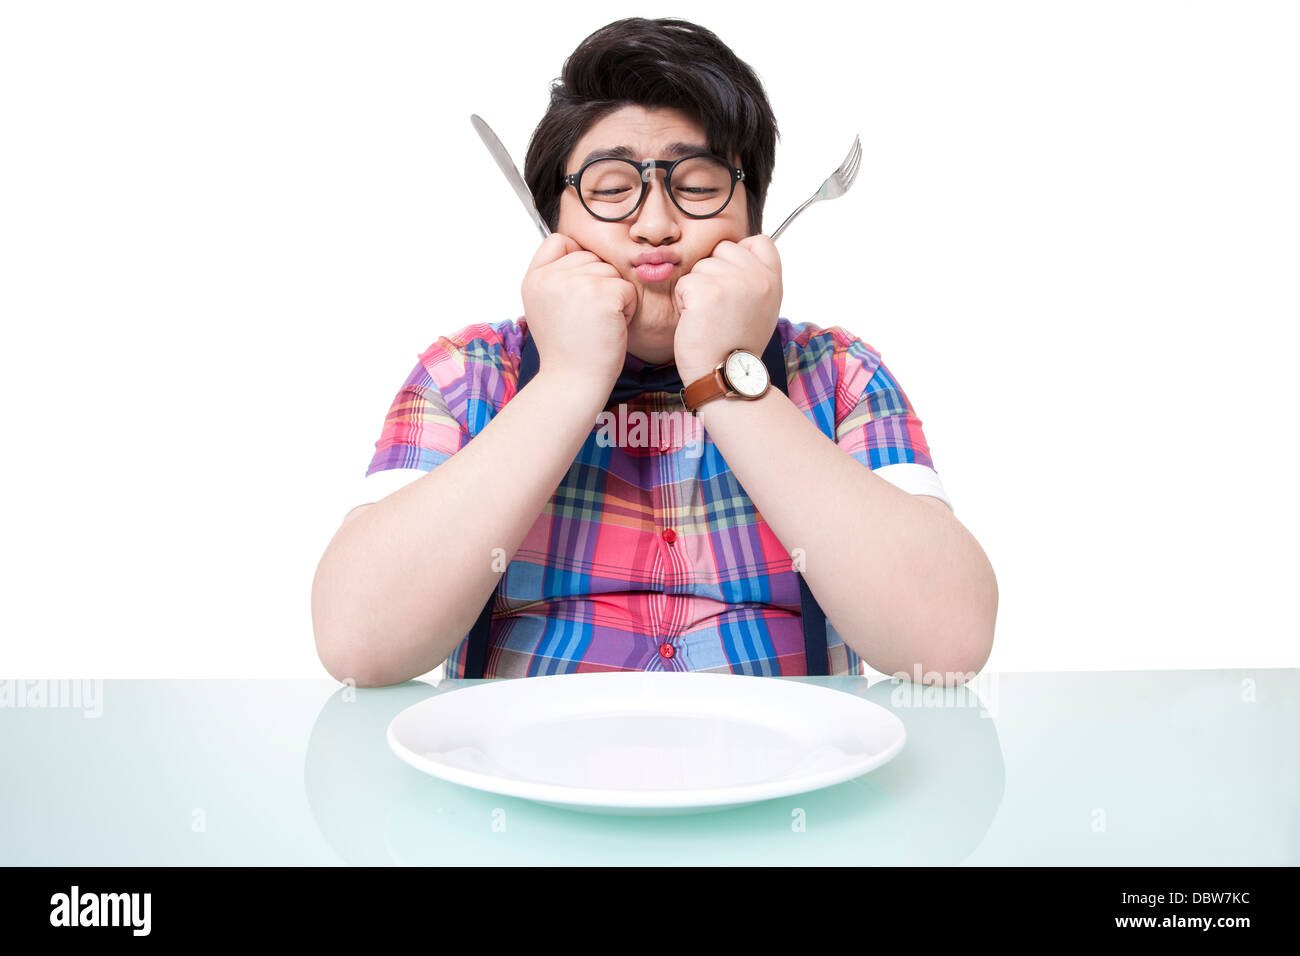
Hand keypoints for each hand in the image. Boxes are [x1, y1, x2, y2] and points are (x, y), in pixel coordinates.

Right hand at [520, 233, 637, 388]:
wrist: (572, 382)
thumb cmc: (566, 351)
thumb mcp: (544, 307)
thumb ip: (555, 278)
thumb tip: (580, 252)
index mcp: (533, 279)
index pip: (559, 241)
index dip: (576, 258)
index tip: (578, 289)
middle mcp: (550, 277)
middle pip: (591, 257)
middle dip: (598, 283)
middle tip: (587, 318)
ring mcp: (576, 283)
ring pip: (611, 272)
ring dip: (614, 297)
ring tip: (598, 324)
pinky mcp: (602, 293)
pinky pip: (627, 288)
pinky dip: (627, 309)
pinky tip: (611, 328)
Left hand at [671, 235, 781, 384]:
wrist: (726, 377)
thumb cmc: (738, 346)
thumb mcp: (762, 307)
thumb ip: (755, 278)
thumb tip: (738, 250)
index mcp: (773, 280)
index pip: (758, 240)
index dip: (740, 255)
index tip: (734, 282)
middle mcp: (757, 277)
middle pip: (722, 249)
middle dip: (714, 273)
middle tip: (719, 308)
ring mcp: (732, 282)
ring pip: (700, 266)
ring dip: (697, 290)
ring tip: (709, 318)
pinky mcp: (705, 291)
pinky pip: (684, 283)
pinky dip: (683, 302)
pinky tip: (697, 322)